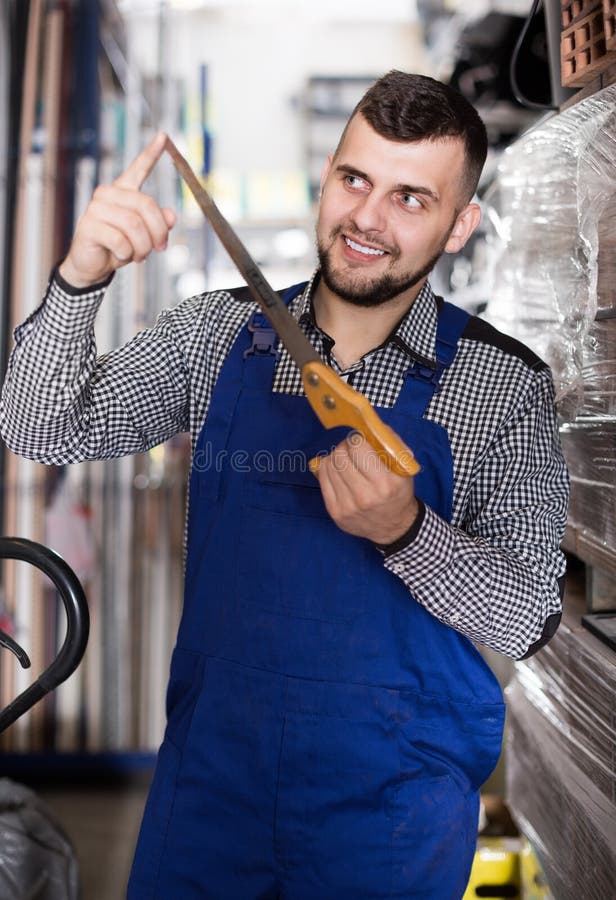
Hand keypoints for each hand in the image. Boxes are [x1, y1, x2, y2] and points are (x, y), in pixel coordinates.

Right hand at [59, 132, 175, 287]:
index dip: (151, 153)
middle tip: (159, 249)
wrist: (93, 265)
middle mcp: (108, 194)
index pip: (138, 168)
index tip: (164, 136)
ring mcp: (96, 208)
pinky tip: (121, 255)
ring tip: (139, 255)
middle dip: (158, 232)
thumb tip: (171, 215)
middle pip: (146, 205)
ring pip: (134, 225)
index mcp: (123, 191)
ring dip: (143, 247)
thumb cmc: (119, 247)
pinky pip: (120, 240)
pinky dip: (126, 253)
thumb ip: (158, 224)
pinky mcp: (89, 225)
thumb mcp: (144, 236)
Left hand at [313, 432, 418, 544]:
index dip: (357, 440)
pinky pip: (323, 479)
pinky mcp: (335, 512)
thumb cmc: (398, 492)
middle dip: (345, 447)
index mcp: (385, 483)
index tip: (360, 442)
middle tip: (352, 450)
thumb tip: (369, 424)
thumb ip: (391, 443)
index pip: (358, 448)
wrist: (394, 527)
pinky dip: (328, 470)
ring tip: (347, 462)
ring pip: (329, 465)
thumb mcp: (405, 468)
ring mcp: (348, 506)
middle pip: (340, 455)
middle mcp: (366, 496)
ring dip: (336, 458)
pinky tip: (338, 472)